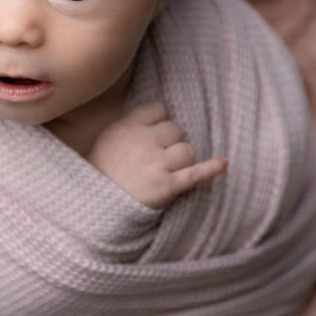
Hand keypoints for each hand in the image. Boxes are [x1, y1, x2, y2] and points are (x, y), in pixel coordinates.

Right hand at [87, 101, 227, 208]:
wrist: (91, 206)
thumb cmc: (101, 172)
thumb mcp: (108, 139)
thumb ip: (132, 125)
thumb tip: (160, 115)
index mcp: (127, 126)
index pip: (159, 109)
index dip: (158, 122)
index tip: (151, 136)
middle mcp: (143, 141)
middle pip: (176, 129)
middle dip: (170, 143)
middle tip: (154, 161)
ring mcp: (156, 164)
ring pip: (187, 150)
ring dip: (181, 161)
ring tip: (164, 173)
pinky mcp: (167, 186)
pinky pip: (195, 173)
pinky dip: (211, 168)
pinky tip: (223, 163)